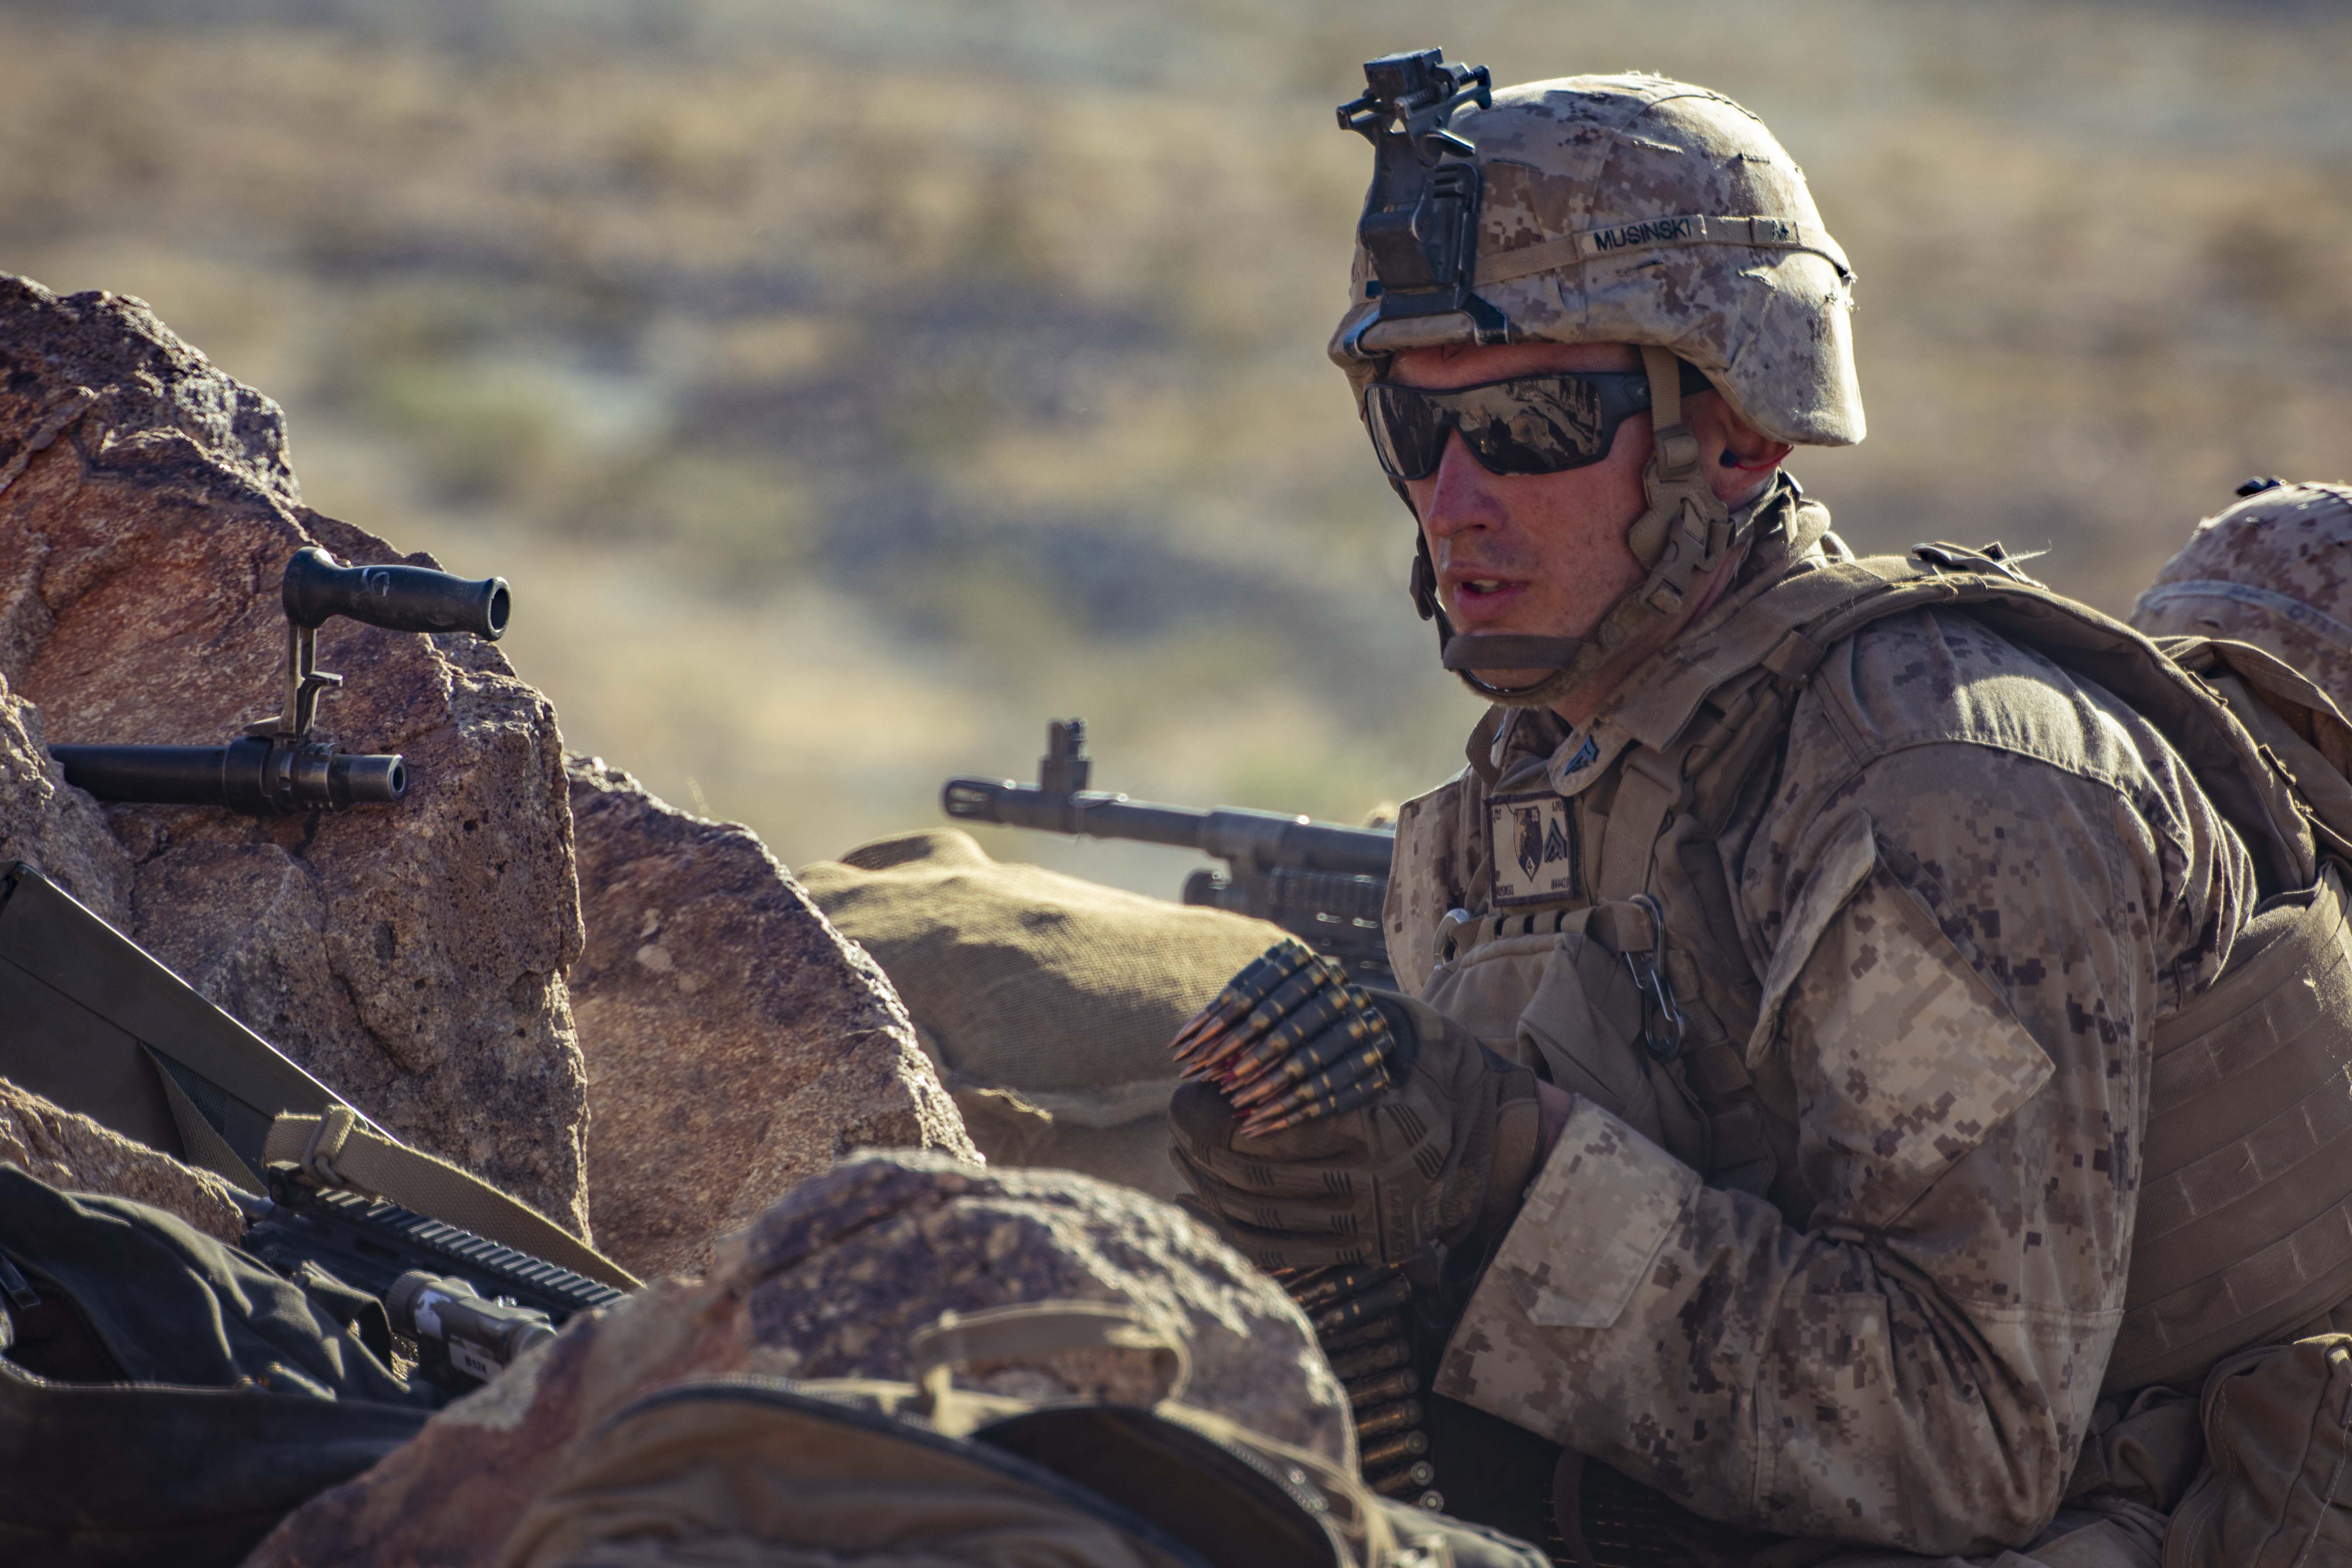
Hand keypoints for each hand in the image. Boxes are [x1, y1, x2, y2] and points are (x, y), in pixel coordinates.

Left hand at [1169, 990, 1542, 1270]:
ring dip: (1204, 1180)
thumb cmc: (1430, 1061)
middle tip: (1181, 1103)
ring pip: (1255, 1218)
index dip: (1214, 1110)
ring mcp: (1370, 1229)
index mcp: (1386, 1130)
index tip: (1192, 1080)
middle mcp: (1379, 1190)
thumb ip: (1321, 1026)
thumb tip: (1233, 1033)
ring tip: (1183, 1141)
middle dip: (1198, 1141)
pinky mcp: (1361, 1252)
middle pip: (1252, 1178)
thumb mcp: (1391, 1024)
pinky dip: (1224, 1227)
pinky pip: (1274, 1251)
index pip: (1268, 1133)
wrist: (1496, 1129)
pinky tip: (1192, 1197)